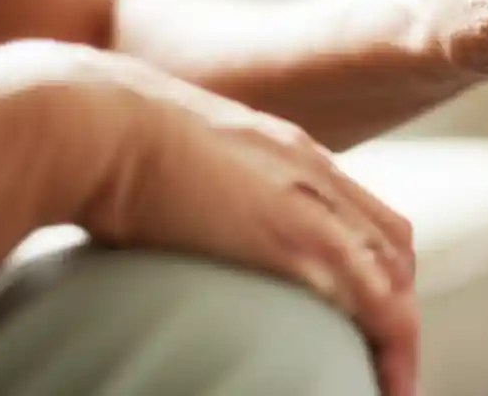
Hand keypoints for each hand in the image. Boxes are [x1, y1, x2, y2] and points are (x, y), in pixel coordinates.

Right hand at [0, 41, 418, 395]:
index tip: (361, 307)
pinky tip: (391, 385)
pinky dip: (393, 343)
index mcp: (283, 150)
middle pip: (390, 242)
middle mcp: (311, 171)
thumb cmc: (97, 138)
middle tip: (380, 355)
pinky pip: (375, 299)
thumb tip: (150, 213)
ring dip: (398, 333)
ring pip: (393, 273)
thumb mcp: (161, 159)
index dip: (372, 260)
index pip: (356, 210)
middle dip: (396, 298)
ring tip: (392, 385)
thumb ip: (186, 186)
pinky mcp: (297, 238)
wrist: (89, 118)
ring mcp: (310, 203)